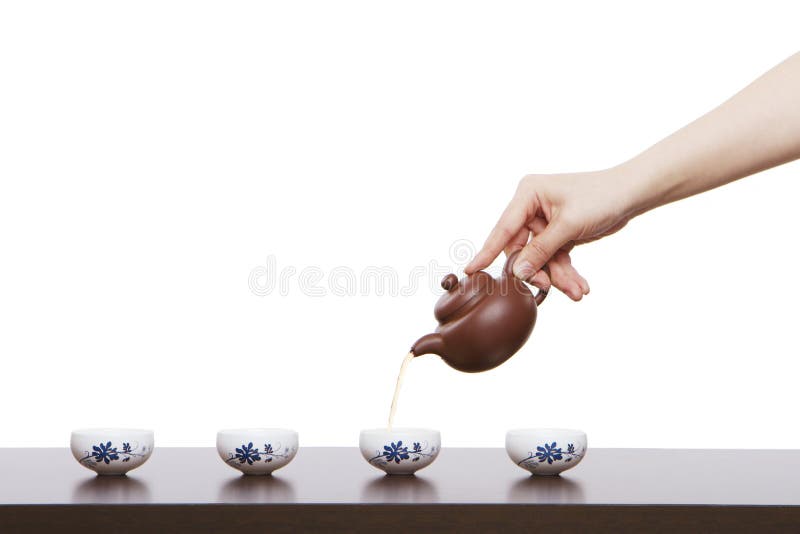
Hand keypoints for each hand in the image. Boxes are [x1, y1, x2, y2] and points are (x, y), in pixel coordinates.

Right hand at [465, 169, 635, 299]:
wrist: (631, 194)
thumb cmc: (600, 197)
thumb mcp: (567, 226)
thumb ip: (540, 251)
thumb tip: (518, 273)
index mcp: (527, 194)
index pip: (503, 229)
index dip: (487, 252)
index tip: (470, 271)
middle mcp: (531, 207)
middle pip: (522, 250)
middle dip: (538, 271)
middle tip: (548, 288)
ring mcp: (544, 222)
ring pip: (540, 259)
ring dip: (557, 277)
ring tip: (575, 291)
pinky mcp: (558, 234)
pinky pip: (555, 258)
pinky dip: (566, 273)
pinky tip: (578, 286)